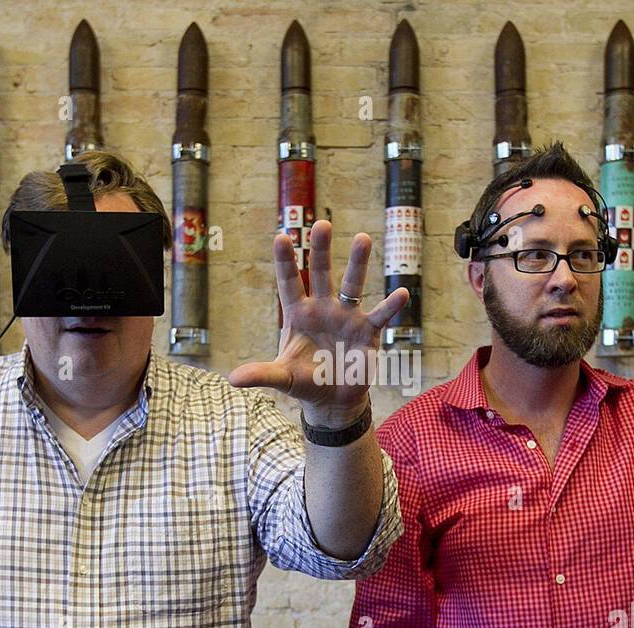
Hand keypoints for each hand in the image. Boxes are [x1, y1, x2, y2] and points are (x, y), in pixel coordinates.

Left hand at [228, 219, 408, 426]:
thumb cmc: (305, 382)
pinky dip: (390, 306)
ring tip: (362, 238)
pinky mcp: (367, 332)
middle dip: (321, 249)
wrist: (332, 399)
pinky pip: (379, 315)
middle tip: (322, 223)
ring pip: (352, 285)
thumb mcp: (282, 377)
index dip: (285, 262)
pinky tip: (400, 293)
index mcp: (298, 314)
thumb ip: (261, 374)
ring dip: (358, 263)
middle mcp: (323, 309)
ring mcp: (347, 317)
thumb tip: (233, 379)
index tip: (281, 237)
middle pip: (322, 273)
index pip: (289, 283)